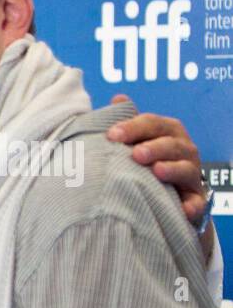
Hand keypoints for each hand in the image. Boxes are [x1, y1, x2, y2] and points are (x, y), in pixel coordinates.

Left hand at [105, 95, 212, 259]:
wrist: (163, 196)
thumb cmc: (144, 163)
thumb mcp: (136, 141)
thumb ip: (128, 123)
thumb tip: (118, 98)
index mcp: (166, 132)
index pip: (152, 124)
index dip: (133, 127)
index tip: (111, 135)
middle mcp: (183, 150)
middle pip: (172, 144)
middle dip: (155, 147)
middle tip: (136, 154)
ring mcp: (191, 175)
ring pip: (187, 169)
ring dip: (173, 169)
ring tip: (156, 171)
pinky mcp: (195, 200)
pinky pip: (197, 203)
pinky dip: (192, 206)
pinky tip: (184, 210)